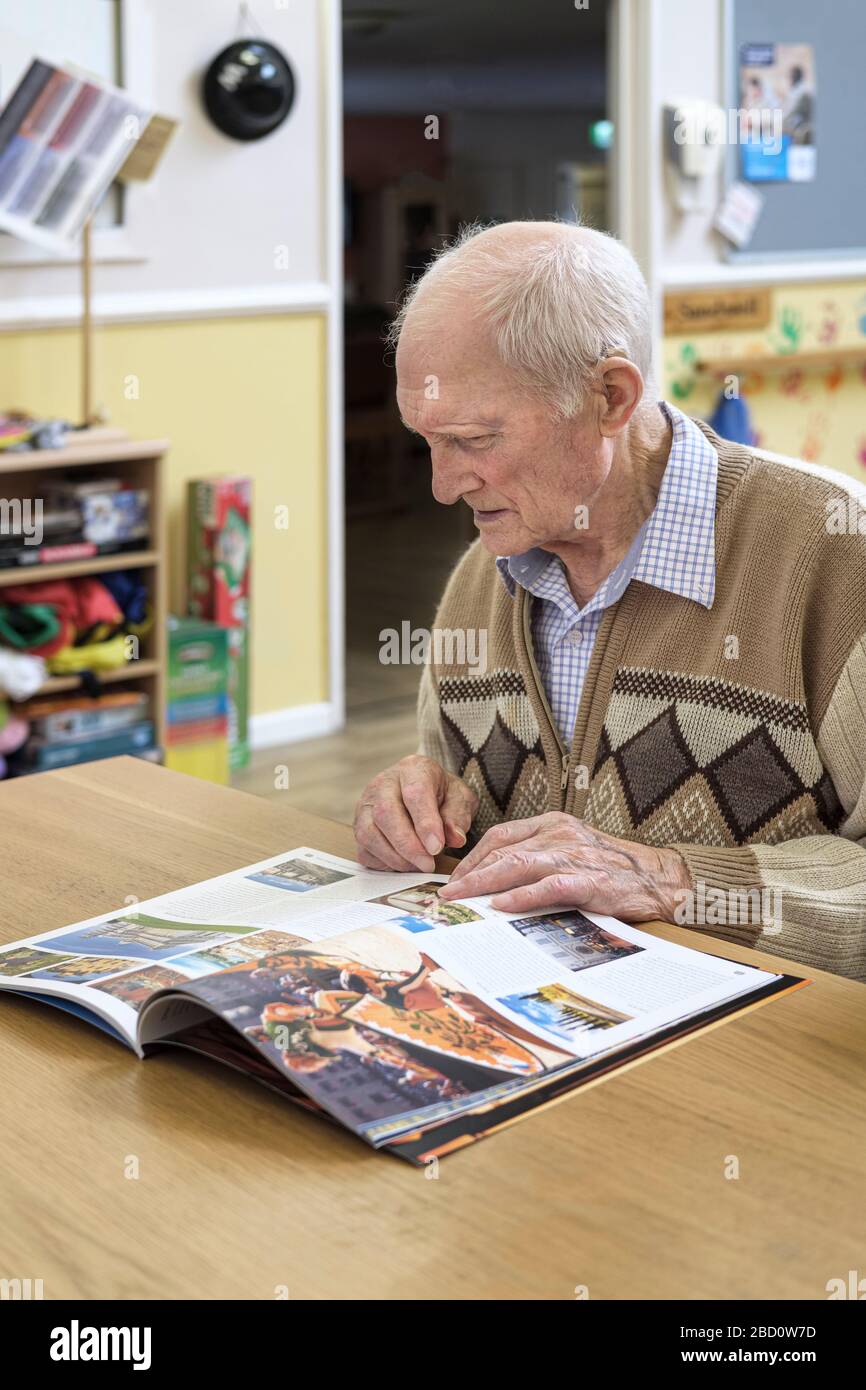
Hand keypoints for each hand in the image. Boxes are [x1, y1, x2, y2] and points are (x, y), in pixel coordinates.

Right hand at [353, 755, 477, 872]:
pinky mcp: (357, 827)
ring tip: (418, 865)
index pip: (414, 793)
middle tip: (427, 864)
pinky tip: (404, 864)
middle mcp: (383, 784)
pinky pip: (364, 850)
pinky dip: (383, 863)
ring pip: (369, 834)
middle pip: (386, 813)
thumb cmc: (442, 796)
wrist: (424, 794)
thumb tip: (455, 838)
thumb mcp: (460, 799)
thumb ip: (458, 816)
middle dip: (408, 845)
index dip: (425, 823)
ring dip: (395, 857)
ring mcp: (366, 805)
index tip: (436, 847)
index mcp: (413, 769)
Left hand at [437, 812, 691, 921]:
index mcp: (554, 825)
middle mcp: (561, 835)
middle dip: (470, 874)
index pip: (501, 836)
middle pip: (503, 850)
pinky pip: (549, 887)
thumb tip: (498, 881)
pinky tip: (501, 907)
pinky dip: (522, 897)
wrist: (663, 879)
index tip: (454, 878)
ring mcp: (575, 857)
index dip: (473, 857)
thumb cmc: (615, 869)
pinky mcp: (591, 882)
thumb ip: (540, 858)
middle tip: (446, 895)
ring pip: (518, 866)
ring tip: (462, 901)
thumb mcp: (574, 851)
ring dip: (484, 884)